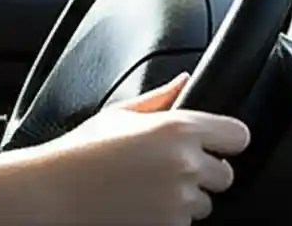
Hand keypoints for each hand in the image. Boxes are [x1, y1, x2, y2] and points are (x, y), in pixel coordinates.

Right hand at [28, 73, 249, 224]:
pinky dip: (168, 219)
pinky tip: (140, 206)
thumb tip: (184, 80)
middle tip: (169, 170)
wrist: (53, 192)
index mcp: (177, 127)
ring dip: (184, 200)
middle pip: (226, 175)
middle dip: (204, 174)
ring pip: (204, 204)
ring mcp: (178, 200)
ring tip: (146, 189)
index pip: (238, 135)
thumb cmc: (81, 151)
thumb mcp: (119, 114)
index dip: (226, 140)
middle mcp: (184, 163)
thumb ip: (160, 98)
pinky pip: (183, 224)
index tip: (214, 144)